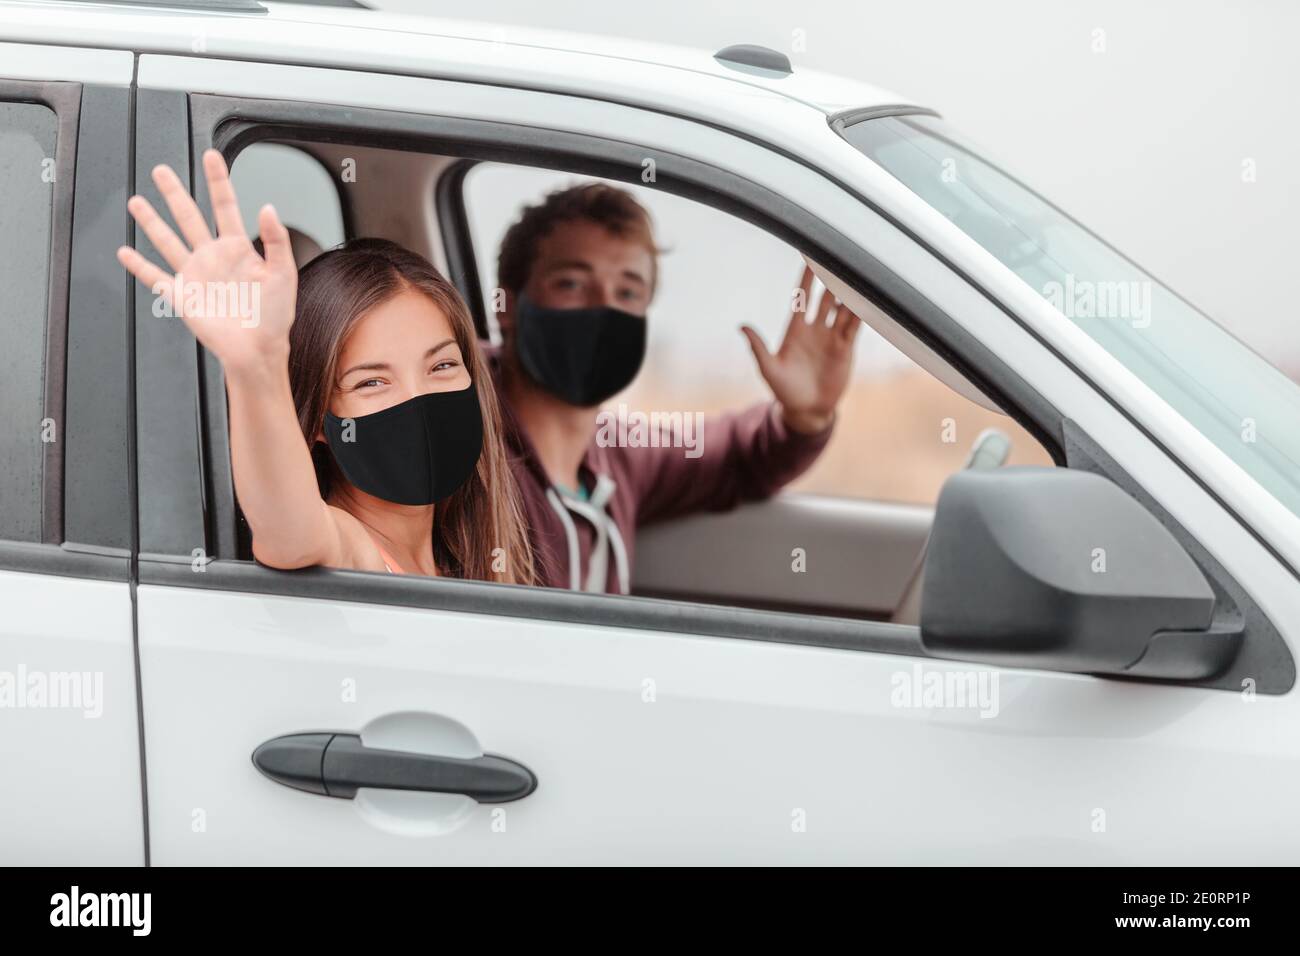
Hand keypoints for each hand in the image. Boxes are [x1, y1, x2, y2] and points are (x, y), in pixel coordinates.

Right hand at [117, 149, 297, 374]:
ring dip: (151, 222)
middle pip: (189, 216)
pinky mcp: (182, 295)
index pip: (225, 206)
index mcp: (238, 249)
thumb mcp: (283, 273)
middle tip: (161, 170)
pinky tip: (125, 252)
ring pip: (168, 240)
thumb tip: (267, 207)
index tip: (210, 156)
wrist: (259, 349)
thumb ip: (276, 240)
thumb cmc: (275, 316)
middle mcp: (213, 257)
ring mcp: (195, 275)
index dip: (217, 180)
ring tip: (136, 201)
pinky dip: (139, 266)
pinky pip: (155, 277)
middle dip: (174, 192)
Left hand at [741, 265, 859, 433]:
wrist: (807, 411)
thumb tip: (741, 326)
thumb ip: (758, 347)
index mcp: (795, 329)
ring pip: (842, 308)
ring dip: (848, 292)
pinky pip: (854, 326)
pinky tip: (867, 298)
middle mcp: (814, 329)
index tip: (808, 256)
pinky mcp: (845, 348)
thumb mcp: (768, 369)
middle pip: (825, 297)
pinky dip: (860, 312)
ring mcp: (831, 337)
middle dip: (831, 279)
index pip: (802, 297)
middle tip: (838, 257)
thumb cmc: (784, 390)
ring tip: (856, 273)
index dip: (806, 278)